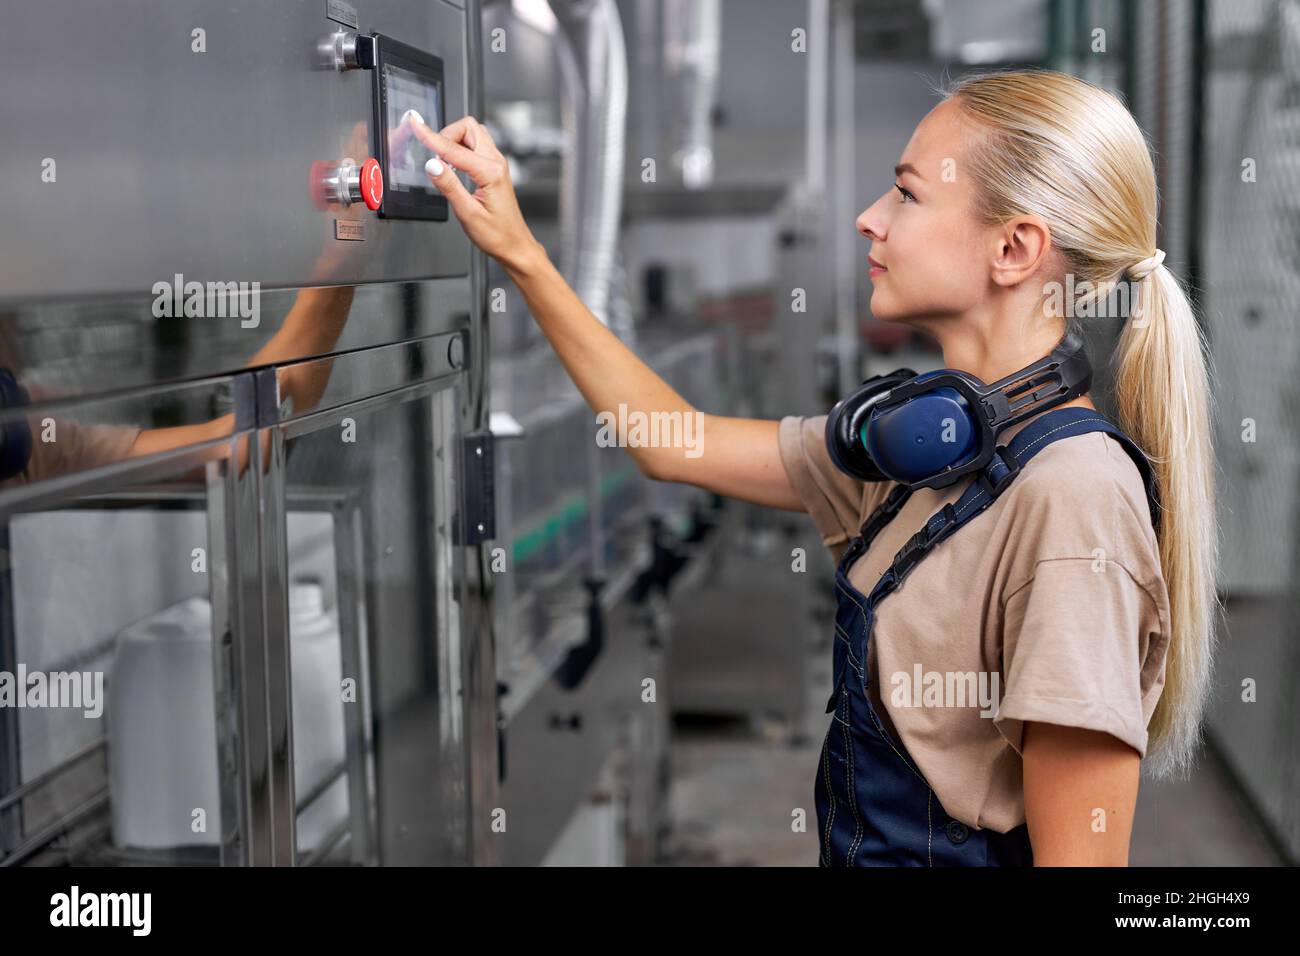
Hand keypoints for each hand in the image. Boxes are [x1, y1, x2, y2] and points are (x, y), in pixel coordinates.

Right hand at [409, 115, 544, 274]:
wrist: (514, 245)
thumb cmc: (497, 235)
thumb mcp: (468, 214)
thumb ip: (449, 186)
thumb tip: (432, 164)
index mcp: (491, 172)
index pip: (454, 149)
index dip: (431, 137)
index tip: (415, 125)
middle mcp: (496, 163)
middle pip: (468, 127)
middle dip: (446, 134)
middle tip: (434, 155)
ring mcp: (496, 164)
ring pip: (472, 134)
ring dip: (453, 141)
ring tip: (443, 164)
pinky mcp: (493, 168)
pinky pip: (475, 146)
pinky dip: (459, 149)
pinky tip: (453, 167)